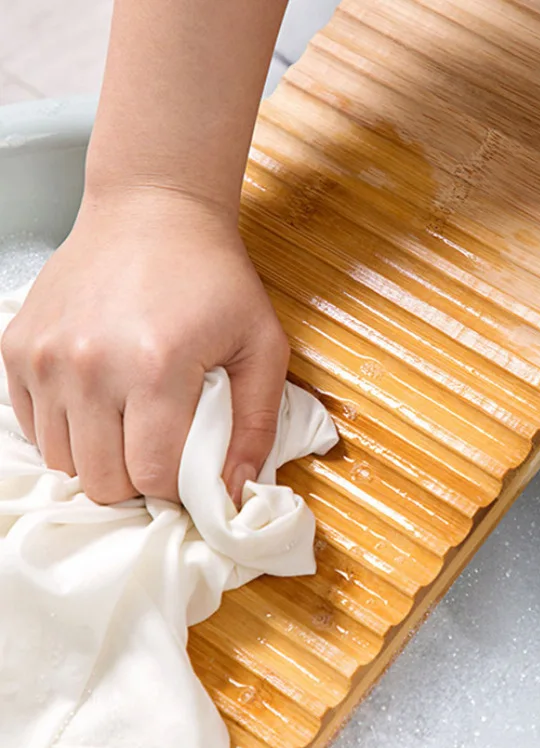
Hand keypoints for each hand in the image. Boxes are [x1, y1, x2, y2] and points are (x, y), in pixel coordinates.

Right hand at [1, 188, 288, 505]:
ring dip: (101, 459)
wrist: (152, 211)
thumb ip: (256, 426)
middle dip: (138, 482)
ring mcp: (43, 358)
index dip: (179, 489)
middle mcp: (87, 366)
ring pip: (63, 461)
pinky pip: (33, 427)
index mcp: (154, 367)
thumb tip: (234, 491)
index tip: (194, 472)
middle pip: (101, 481)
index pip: (152, 476)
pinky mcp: (16, 349)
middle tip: (163, 453)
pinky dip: (67, 432)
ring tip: (133, 425)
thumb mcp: (262, 346)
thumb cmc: (214, 277)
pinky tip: (101, 405)